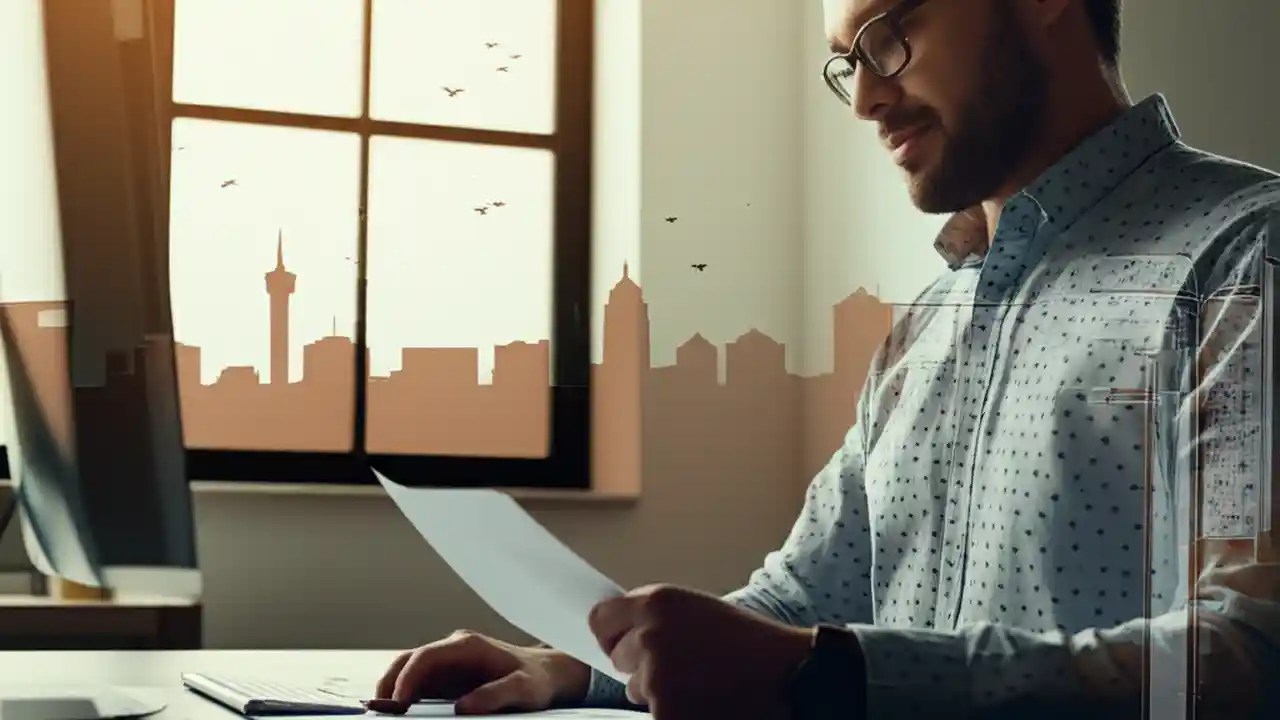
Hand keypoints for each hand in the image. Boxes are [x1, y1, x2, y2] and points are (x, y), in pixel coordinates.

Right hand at [371, 630, 590, 714]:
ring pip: (410, 670)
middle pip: (410, 660)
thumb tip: (462, 707)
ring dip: (394, 689)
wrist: (546, 674)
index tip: (398, 702)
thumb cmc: (536, 680)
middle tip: (379, 710)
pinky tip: (398, 713)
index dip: (408, 677)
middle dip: (391, 682)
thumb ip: (496, 696)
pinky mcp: (448, 677)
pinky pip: (420, 684)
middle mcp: (453, 649)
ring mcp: (448, 662)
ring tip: (382, 714)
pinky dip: (404, 696)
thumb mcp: (525, 690)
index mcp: (468, 646)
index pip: (426, 656)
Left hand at [589, 585, 812, 719]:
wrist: (790, 676)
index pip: (600, 620)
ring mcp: (656, 677)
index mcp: (658, 601)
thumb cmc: (750, 644)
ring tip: (701, 684)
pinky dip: (674, 713)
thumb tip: (618, 630)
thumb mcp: (699, 610)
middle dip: (641, 664)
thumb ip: (656, 616)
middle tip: (685, 666)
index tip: (624, 643)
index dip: (613, 634)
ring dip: (659, 691)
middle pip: (617, 657)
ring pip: (635, 689)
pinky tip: (704, 703)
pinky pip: (654, 714)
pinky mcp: (665, 713)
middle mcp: (651, 634)